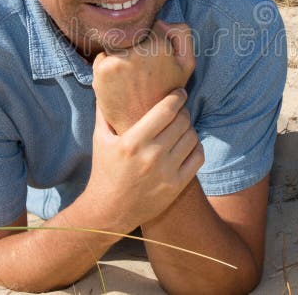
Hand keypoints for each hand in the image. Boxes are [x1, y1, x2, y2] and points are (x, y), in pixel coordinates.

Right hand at [86, 88, 204, 229]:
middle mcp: (152, 155)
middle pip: (182, 122)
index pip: (166, 110)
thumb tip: (106, 87)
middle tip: (180, 110)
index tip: (179, 92)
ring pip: (192, 137)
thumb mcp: (100, 139)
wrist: (109, 211)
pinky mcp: (176, 185)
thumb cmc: (104, 171)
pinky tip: (187, 145)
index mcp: (133, 141)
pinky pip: (197, 157)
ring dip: (189, 129)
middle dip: (183, 111)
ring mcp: (166, 172)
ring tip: (182, 128)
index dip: (177, 97)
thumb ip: (104, 112)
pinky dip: (196, 147)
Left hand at [92, 20, 194, 133]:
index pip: (150, 23)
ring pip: (116, 42)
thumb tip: (160, 20)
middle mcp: (136, 49)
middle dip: (136, 45)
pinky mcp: (100, 70)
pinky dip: (109, 65)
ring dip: (121, 53)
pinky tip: (119, 81)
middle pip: (132, 32)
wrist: (143, 123)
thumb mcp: (187, 62)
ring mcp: (116, 59)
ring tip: (131, 76)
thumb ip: (182, 32)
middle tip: (142, 70)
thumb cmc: (167, 92)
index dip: (153, 39)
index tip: (154, 57)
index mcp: (158, 44)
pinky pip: (103, 56)